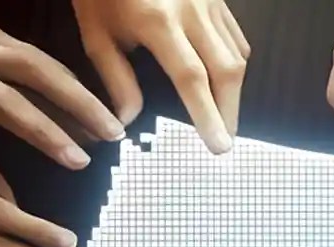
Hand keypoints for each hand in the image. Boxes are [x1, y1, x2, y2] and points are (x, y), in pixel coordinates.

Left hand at [0, 4, 124, 172]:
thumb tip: (9, 204)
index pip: (6, 104)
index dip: (46, 133)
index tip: (80, 162)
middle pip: (38, 73)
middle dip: (81, 106)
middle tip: (114, 138)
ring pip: (44, 60)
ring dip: (82, 93)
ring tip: (111, 126)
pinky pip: (39, 55)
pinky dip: (67, 81)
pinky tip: (86, 106)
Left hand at [73, 0, 250, 153]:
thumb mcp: (96, 32)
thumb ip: (116, 78)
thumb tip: (130, 120)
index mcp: (157, 22)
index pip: (191, 78)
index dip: (207, 115)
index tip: (218, 145)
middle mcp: (191, 11)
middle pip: (226, 70)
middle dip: (229, 110)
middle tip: (225, 139)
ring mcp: (209, 2)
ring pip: (236, 54)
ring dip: (234, 90)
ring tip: (223, 115)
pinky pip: (236, 36)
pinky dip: (234, 64)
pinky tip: (224, 80)